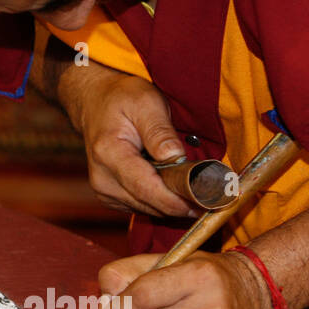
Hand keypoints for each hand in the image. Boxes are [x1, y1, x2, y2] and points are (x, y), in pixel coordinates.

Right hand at [59, 65, 193, 216]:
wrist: (95, 102)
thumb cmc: (122, 98)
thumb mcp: (146, 102)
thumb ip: (160, 131)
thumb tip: (176, 158)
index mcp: (109, 153)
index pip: (147, 189)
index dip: (179, 200)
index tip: (208, 201)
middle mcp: (102, 178)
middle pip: (150, 204)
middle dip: (182, 201)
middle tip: (213, 194)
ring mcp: (103, 190)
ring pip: (149, 210)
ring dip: (173, 202)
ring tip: (195, 185)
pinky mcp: (109, 196)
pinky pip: (142, 207)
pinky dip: (161, 200)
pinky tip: (171, 183)